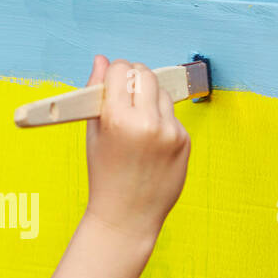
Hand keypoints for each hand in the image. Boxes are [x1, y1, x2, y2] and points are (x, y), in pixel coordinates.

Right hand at [83, 56, 190, 242]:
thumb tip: (101, 61)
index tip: (112, 85)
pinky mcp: (184, 140)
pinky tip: (150, 143)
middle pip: (146, 74)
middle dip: (134, 80)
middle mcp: (148, 122)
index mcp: (118, 119)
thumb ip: (97, 93)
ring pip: (162, 92)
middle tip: (125, 99)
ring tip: (137, 126)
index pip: (122, 70)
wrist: (127, 216)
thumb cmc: (104, 177)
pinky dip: (161, 121)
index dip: (115, 75)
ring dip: (150, 99)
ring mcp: (170, 132)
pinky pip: (172, 115)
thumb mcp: (93, 134)